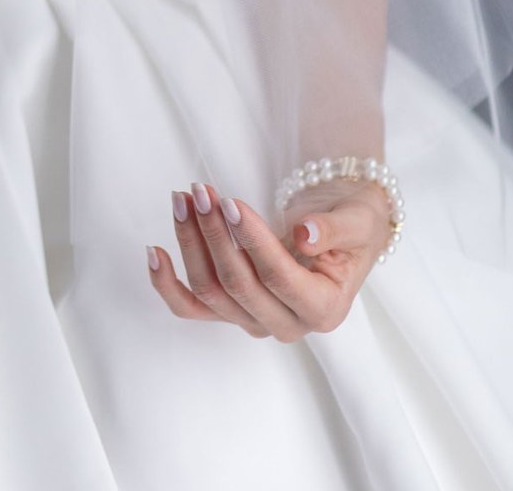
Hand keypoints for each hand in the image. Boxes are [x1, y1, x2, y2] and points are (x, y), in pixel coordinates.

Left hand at [146, 176, 390, 339]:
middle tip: (201, 189)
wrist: (345, 229)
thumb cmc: (353, 224)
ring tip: (184, 198)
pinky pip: (192, 307)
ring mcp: (255, 320)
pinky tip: (155, 252)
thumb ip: (334, 229)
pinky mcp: (232, 309)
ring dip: (190, 243)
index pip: (278, 278)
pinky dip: (169, 284)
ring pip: (210, 292)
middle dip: (213, 234)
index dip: (250, 240)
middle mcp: (287, 324)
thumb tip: (305, 235)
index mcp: (323, 309)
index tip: (228, 200)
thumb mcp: (357, 220)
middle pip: (237, 285)